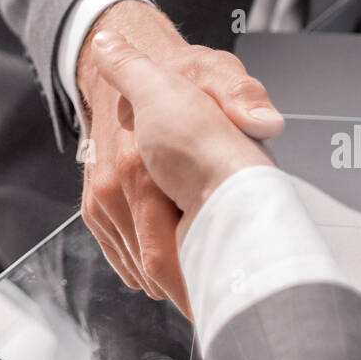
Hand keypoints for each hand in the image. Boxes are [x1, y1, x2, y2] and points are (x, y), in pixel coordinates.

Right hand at [76, 1, 282, 313]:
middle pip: (156, 269)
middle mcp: (117, 183)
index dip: (206, 277)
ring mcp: (104, 198)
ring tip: (210, 255)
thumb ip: (240, 96)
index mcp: (144, 160)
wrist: (132, 68)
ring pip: (140, 270)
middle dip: (196, 282)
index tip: (233, 291)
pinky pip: (126, 260)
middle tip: (232, 286)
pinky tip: (182, 247)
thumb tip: (264, 120)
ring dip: (177, 273)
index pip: (165, 252)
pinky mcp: (97, 208)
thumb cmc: (182, 78)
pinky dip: (153, 266)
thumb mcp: (217, 73)